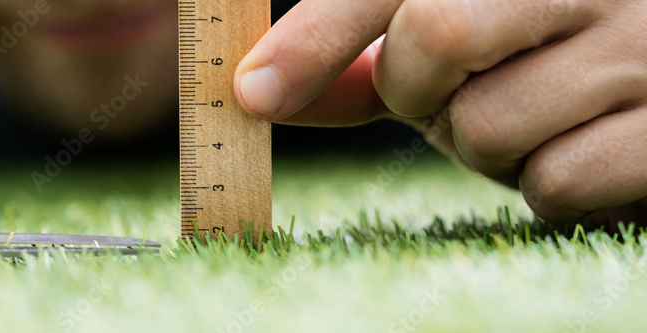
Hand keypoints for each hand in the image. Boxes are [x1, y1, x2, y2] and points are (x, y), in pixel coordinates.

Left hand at [235, 0, 646, 225]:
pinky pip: (555, 181)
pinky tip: (581, 149)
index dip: (316, 35)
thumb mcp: (461, 41)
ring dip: (482, 150)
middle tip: (449, 95)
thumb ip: (367, 58)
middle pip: (436, 36)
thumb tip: (262, 89)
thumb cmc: (550, 58)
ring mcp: (646, 46)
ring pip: (488, 127)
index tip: (256, 91)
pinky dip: (544, 187)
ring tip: (533, 119)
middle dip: (415, 91)